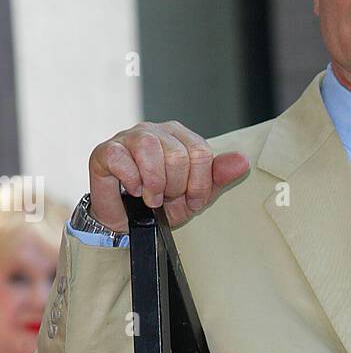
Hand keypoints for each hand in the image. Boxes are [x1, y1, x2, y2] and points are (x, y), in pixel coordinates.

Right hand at [88, 121, 250, 233]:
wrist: (126, 222)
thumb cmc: (158, 204)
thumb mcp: (194, 195)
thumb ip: (218, 177)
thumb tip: (242, 162)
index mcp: (179, 136)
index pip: (201, 152)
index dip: (198, 185)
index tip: (189, 199)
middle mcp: (155, 130)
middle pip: (178, 154)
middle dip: (175, 187)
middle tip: (165, 198)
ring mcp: (129, 137)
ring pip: (150, 150)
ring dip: (154, 184)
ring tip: (150, 197)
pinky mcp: (107, 150)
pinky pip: (124, 161)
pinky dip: (132, 182)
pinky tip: (132, 189)